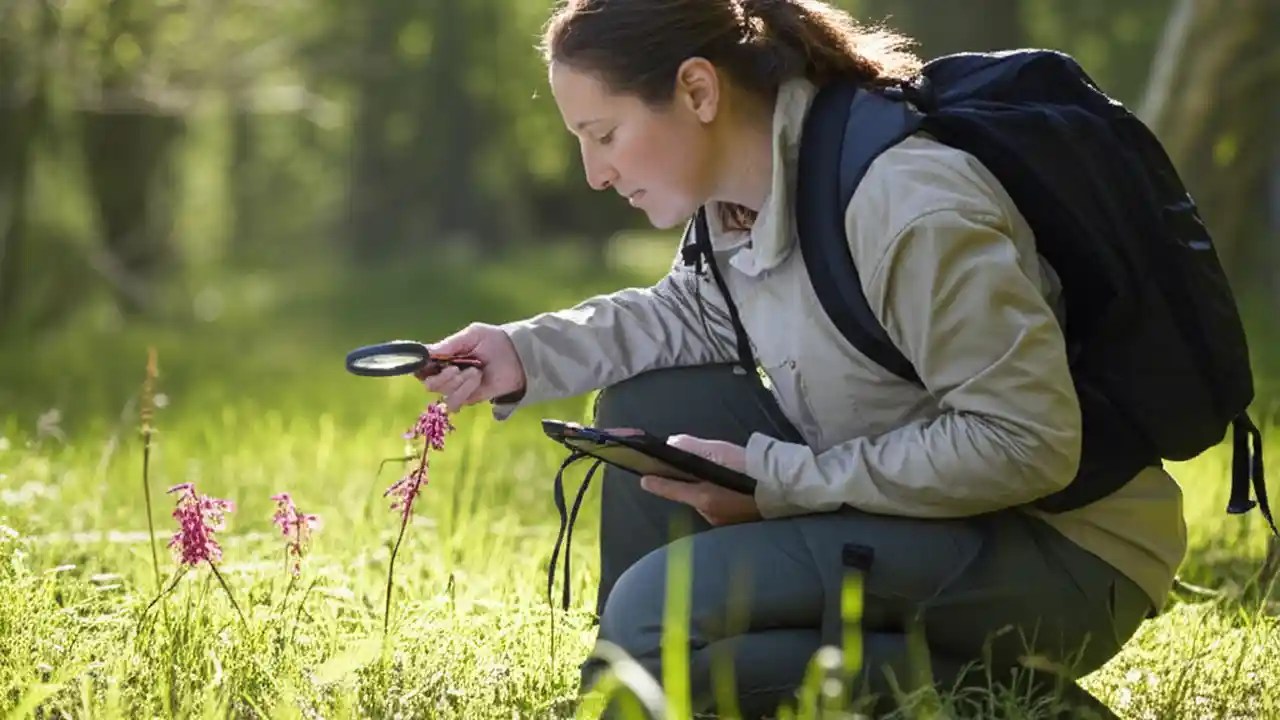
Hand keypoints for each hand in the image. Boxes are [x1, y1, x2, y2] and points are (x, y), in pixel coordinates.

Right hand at [419, 323, 526, 411]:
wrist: (517, 355)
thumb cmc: (494, 341)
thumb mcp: (471, 335)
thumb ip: (449, 344)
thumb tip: (426, 351)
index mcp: (444, 357)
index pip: (422, 367)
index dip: (420, 366)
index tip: (428, 362)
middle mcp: (447, 374)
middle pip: (428, 384)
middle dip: (440, 377)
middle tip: (455, 368)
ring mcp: (458, 388)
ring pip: (442, 394)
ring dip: (456, 383)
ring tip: (474, 371)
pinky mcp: (469, 398)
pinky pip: (457, 401)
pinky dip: (465, 390)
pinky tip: (477, 379)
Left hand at [639, 435, 759, 526]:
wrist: (787, 487)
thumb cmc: (753, 468)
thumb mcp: (722, 452)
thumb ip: (694, 448)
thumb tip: (673, 443)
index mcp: (704, 497)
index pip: (672, 489)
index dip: (657, 483)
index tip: (644, 479)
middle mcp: (710, 513)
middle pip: (691, 496)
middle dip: (691, 484)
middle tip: (701, 468)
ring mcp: (724, 521)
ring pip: (706, 502)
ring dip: (708, 490)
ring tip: (724, 476)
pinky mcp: (737, 523)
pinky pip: (721, 508)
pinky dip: (721, 497)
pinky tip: (733, 488)